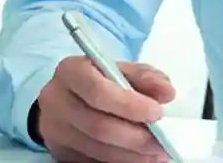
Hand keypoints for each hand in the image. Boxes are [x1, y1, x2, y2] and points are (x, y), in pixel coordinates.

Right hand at [35, 56, 176, 162]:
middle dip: (135, 138)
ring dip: (132, 155)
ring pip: (97, 149)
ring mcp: (55, 131)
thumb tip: (167, 93)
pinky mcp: (60, 152)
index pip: (98, 92)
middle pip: (98, 126)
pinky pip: (93, 162)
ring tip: (156, 154)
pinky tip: (140, 159)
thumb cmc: (98, 79)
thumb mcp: (119, 69)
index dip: (130, 105)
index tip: (157, 113)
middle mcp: (56, 101)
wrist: (65, 98)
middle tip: (162, 143)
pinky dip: (121, 162)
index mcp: (70, 72)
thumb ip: (144, 77)